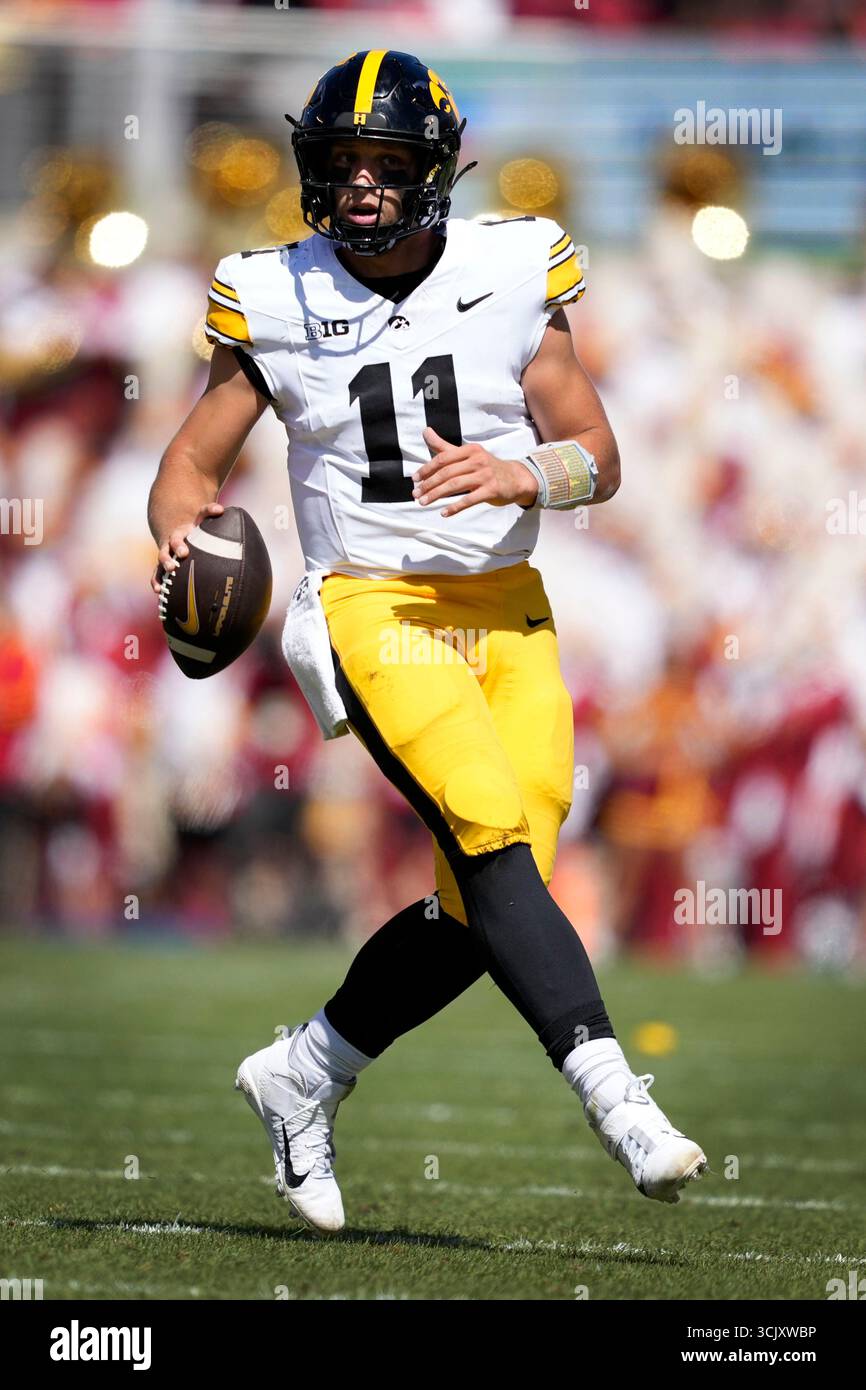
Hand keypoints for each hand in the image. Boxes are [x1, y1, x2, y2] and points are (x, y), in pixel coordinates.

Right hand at [150, 501, 223, 595]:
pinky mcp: (163, 565)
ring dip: (160, 575)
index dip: (179, 545)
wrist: (177, 529)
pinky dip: (156, 582)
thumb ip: (209, 512)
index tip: (183, 553)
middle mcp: (169, 546)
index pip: (177, 539)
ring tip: (160, 587)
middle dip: (168, 560)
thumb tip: (221, 509)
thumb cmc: (195, 527)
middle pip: (165, 552)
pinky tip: (157, 591)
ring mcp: (165, 556)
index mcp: (178, 535)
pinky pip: (157, 574)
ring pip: (159, 565)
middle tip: (173, 567)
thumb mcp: (200, 517)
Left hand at [413, 427, 538, 516]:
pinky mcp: (491, 490)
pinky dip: (455, 507)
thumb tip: (425, 431)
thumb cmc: (486, 467)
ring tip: (424, 502)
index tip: (414, 479)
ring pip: (455, 485)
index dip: (427, 469)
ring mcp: (485, 476)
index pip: (443, 458)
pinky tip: (444, 513)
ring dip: (436, 495)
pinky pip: (469, 500)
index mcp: (470, 450)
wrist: (515, 479)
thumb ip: (444, 446)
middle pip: (447, 472)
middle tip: (416, 494)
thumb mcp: (467, 455)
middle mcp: (478, 460)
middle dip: (429, 484)